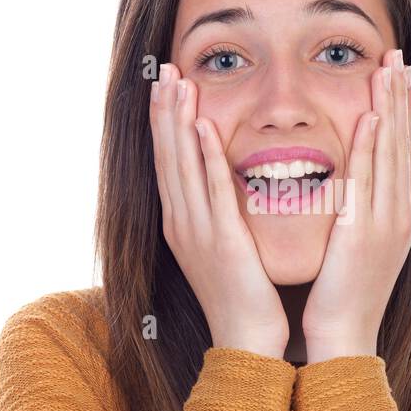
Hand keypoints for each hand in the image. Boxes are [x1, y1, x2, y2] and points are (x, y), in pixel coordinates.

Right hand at [150, 62, 288, 357]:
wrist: (247, 340)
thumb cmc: (242, 296)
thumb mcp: (226, 247)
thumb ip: (221, 214)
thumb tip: (225, 185)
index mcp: (183, 224)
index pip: (168, 163)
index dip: (163, 123)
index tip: (164, 87)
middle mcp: (182, 223)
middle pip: (167, 156)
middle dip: (164, 112)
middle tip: (163, 70)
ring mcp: (198, 232)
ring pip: (182, 166)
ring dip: (177, 122)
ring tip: (176, 84)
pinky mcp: (221, 242)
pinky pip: (211, 192)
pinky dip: (204, 158)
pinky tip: (202, 128)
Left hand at [301, 49, 410, 362]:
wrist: (343, 335)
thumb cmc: (342, 294)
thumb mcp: (354, 243)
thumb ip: (357, 210)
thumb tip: (350, 185)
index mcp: (397, 214)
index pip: (400, 150)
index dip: (400, 111)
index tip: (396, 75)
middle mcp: (400, 212)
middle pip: (402, 143)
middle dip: (401, 98)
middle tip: (397, 56)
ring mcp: (388, 222)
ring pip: (391, 153)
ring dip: (390, 109)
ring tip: (388, 69)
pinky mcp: (366, 233)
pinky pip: (369, 181)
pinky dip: (371, 147)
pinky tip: (370, 117)